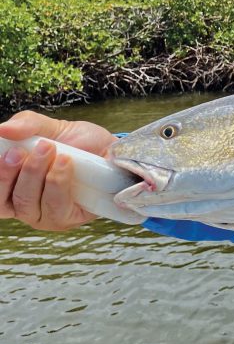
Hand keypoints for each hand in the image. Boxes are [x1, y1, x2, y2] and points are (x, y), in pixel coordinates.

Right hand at [0, 110, 115, 230]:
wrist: (112, 151)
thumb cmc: (78, 143)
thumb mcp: (51, 127)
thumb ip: (26, 125)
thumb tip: (1, 129)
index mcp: (12, 187)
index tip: (4, 153)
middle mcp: (24, 205)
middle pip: (5, 201)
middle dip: (12, 172)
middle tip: (21, 149)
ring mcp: (45, 215)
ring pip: (27, 203)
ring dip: (35, 173)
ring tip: (50, 149)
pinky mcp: (68, 218)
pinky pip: (55, 207)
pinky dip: (57, 182)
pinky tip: (65, 162)